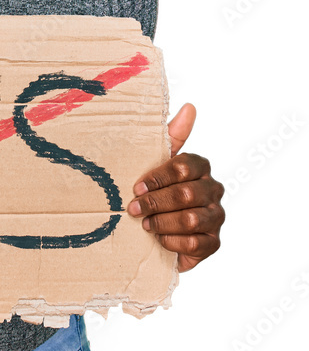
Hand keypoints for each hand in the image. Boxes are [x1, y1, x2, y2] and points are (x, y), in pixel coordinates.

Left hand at [127, 103, 224, 271]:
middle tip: (134, 209)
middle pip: (186, 194)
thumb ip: (172, 137)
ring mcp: (216, 217)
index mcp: (200, 167)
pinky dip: (172, 242)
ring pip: (191, 220)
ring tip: (146, 225)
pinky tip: (160, 239)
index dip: (158, 178)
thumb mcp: (157, 163)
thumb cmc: (156, 191)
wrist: (155, 232)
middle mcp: (213, 190)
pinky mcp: (214, 243)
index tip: (136, 187)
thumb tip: (190, 107)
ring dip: (162, 223)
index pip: (183, 167)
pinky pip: (194, 243)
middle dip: (156, 202)